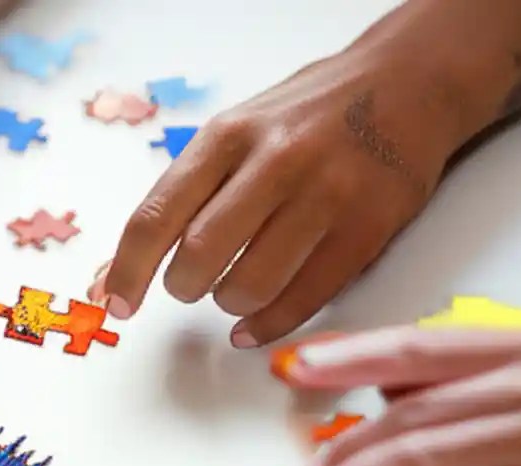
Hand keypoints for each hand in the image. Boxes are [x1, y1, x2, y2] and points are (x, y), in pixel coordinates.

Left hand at [90, 5, 486, 346]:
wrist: (407, 84)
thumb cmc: (304, 118)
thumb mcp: (235, 133)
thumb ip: (182, 195)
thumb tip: (113, 272)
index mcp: (227, 136)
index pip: (156, 215)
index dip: (127, 270)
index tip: (114, 303)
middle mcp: (275, 161)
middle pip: (200, 255)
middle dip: (182, 286)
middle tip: (189, 285)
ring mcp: (326, 194)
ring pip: (251, 284)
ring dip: (228, 303)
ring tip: (232, 291)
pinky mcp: (368, 228)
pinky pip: (304, 298)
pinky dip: (268, 325)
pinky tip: (252, 326)